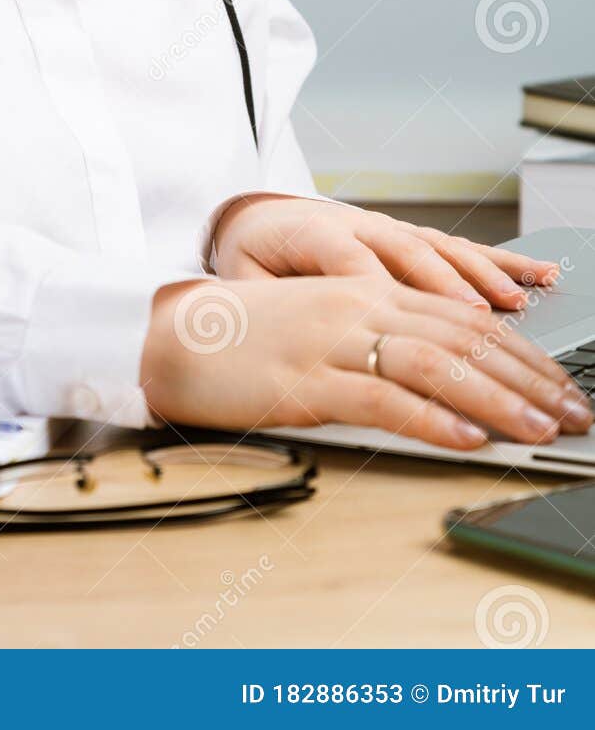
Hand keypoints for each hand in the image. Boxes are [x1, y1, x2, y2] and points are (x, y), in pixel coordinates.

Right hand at [140, 274, 592, 449]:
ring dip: (498, 399)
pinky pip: (382, 398)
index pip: (463, 321)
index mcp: (366, 292)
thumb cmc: (246, 337)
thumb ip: (377, 342)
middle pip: (463, 338)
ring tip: (539, 427)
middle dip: (529, 378)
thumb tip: (443, 381)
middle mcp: (359, 306)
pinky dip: (431, 419)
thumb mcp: (321, 327)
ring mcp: (334, 340)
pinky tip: (465, 437)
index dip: (521, 354)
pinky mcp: (308, 379)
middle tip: (574, 412)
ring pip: (436, 364)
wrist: (174, 334)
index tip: (560, 386)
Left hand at [214, 194, 559, 311]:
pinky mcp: (412, 239)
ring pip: (443, 251)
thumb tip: (275, 321)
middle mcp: (360, 225)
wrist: (259, 219)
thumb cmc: (254, 258)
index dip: (379, 289)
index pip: (351, 261)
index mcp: (313, 232)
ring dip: (484, 278)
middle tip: (483, 321)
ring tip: (516, 304)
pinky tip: (536, 275)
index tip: (406, 320)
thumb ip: (263, 297)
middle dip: (449, 289)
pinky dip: (500, 262)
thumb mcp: (243, 278)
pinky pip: (460, 249)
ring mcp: (391, 229)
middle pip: (410, 255)